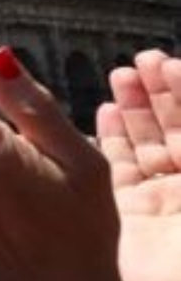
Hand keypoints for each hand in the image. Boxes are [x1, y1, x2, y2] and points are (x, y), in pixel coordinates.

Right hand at [93, 51, 180, 280]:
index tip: (172, 62)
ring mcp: (166, 204)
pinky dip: (114, 139)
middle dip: (162, 94)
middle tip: (144, 62)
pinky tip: (107, 112)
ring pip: (149, 144)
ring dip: (137, 109)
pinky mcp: (133, 218)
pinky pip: (121, 170)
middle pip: (179, 129)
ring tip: (122, 76)